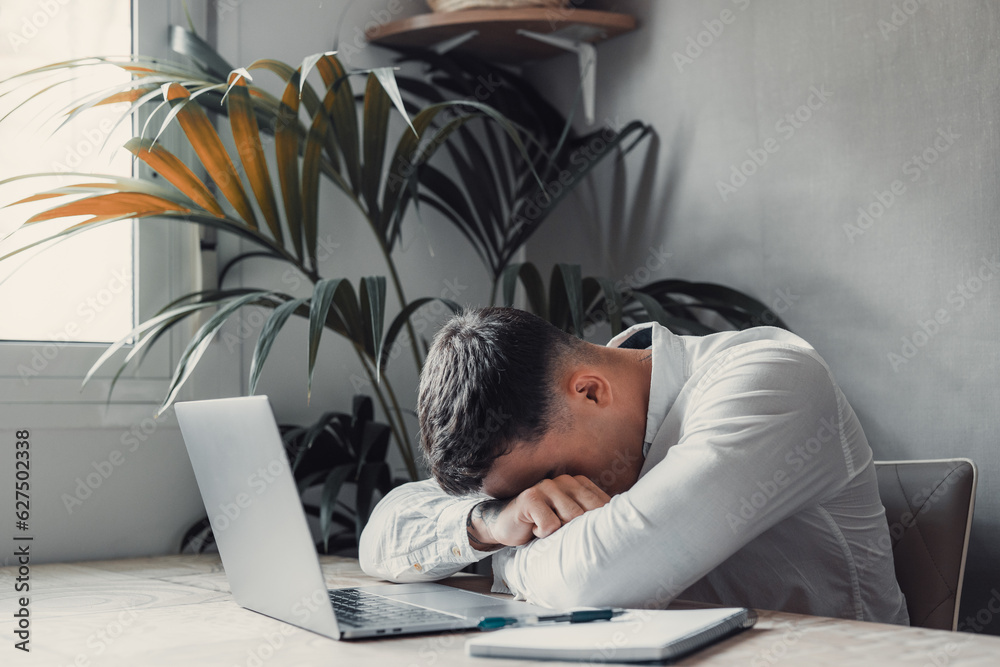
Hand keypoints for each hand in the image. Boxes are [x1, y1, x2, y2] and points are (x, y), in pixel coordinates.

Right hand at [467, 475, 610, 548]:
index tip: (590, 537)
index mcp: (579, 483)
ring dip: (559, 533)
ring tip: (548, 531)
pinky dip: (542, 534)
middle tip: (563, 536)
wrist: (508, 526)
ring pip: (571, 519)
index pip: (603, 505)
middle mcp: (565, 480)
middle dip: (578, 531)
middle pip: (588, 514)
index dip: (599, 527)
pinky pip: (549, 525)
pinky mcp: (530, 498)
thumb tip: (621, 533)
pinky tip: (534, 529)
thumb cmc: (544, 525)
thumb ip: (590, 519)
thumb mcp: (571, 520)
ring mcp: (547, 487)